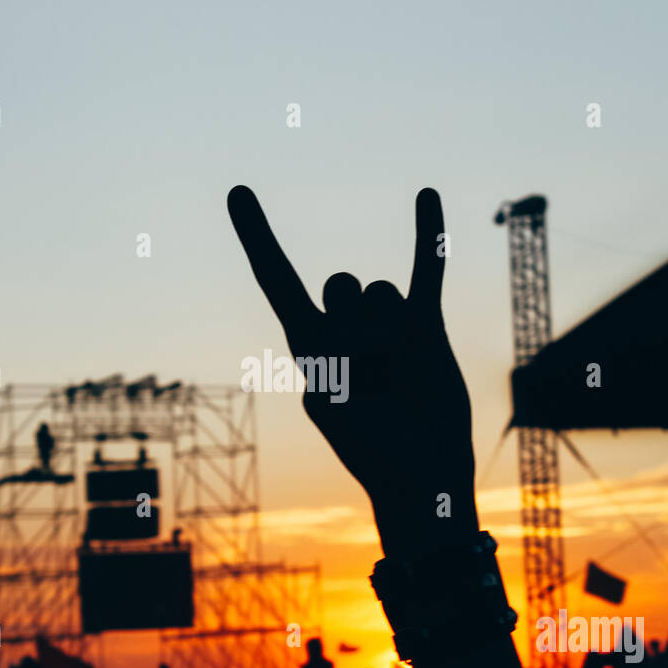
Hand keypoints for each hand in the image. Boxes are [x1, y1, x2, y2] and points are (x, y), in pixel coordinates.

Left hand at [228, 185, 475, 559]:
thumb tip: (353, 313)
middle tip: (366, 362)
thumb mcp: (334, 403)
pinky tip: (425, 195)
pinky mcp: (424, 326)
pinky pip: (426, 270)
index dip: (257, 235)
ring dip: (387, 323)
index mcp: (308, 346)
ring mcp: (385, 325)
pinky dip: (429, 234)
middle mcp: (344, 329)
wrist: (422, 475)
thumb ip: (333, 348)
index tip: (238, 192)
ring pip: (379, 288)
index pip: (276, 279)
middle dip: (352, 314)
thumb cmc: (370, 451)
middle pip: (340, 285)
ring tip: (397, 369)